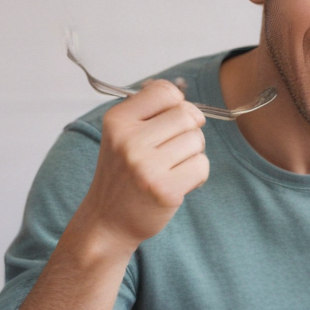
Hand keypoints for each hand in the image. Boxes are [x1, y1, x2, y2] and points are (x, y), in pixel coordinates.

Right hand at [78, 79, 209, 249]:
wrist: (107, 221)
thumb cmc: (122, 174)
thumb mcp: (121, 134)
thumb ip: (148, 110)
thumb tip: (181, 89)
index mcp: (118, 121)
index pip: (164, 91)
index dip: (177, 104)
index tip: (170, 120)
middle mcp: (129, 141)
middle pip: (187, 115)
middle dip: (190, 129)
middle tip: (174, 147)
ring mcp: (147, 167)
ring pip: (197, 140)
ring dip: (193, 153)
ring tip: (172, 166)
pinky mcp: (165, 190)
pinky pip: (202, 165)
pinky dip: (197, 173)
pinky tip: (177, 181)